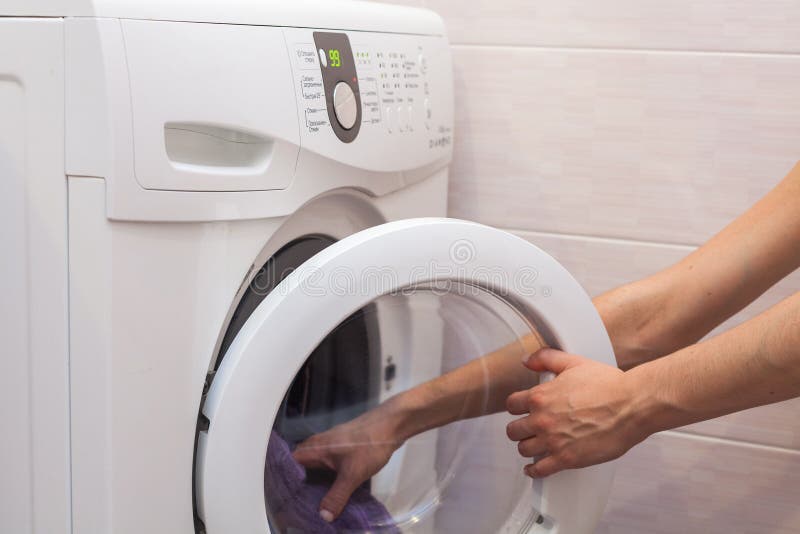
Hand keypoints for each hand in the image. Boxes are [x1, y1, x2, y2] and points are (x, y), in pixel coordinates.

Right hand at [292, 400, 404, 521]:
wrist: (391, 425)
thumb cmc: (370, 444)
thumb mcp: (352, 475)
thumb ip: (336, 496)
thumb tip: (324, 516)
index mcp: (314, 448)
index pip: (288, 464)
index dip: (285, 481)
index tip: (286, 499)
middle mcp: (318, 446)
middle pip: (300, 468)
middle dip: (300, 487)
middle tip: (300, 505)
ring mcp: (330, 447)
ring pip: (315, 468)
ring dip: (314, 484)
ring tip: (313, 503)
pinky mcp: (342, 450)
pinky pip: (327, 466)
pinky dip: (327, 479)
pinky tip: (332, 492)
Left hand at [505, 348, 648, 477]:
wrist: (632, 406)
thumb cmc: (608, 385)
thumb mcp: (574, 362)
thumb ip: (546, 358)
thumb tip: (527, 360)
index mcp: (541, 396)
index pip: (511, 405)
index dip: (516, 407)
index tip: (521, 410)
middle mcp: (542, 420)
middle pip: (513, 430)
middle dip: (519, 428)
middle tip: (527, 429)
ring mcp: (553, 441)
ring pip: (523, 449)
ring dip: (527, 447)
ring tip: (534, 445)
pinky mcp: (567, 459)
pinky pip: (539, 470)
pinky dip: (534, 471)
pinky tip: (534, 468)